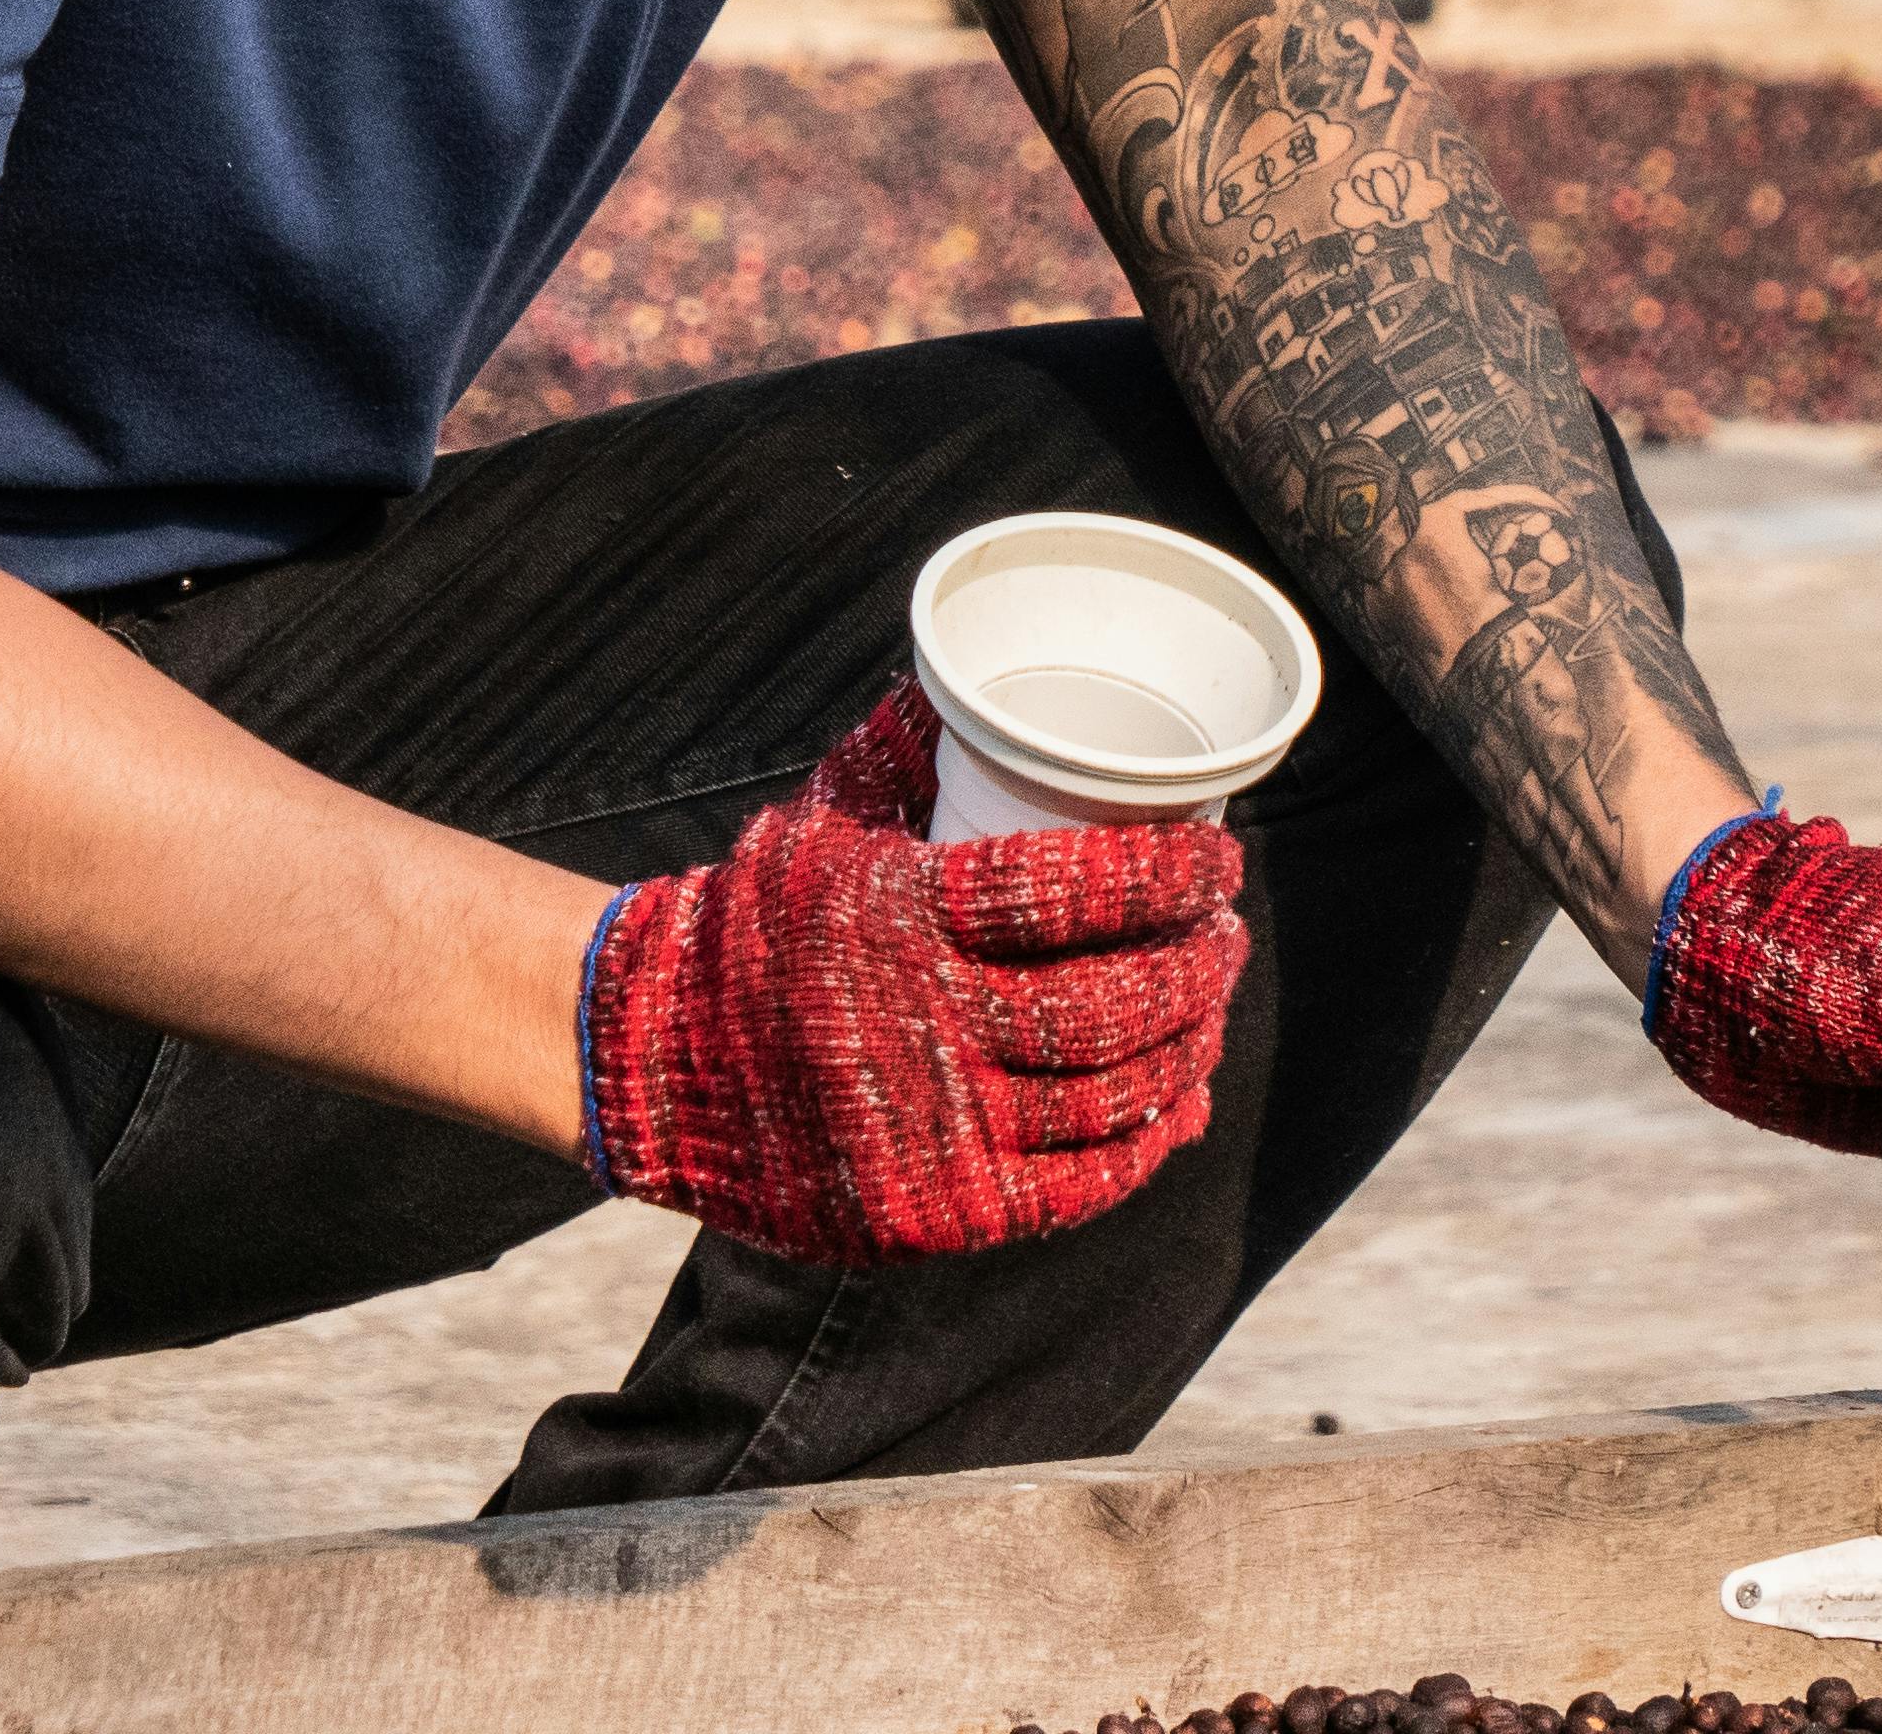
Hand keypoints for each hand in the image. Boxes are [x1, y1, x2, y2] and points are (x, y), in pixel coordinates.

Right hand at [578, 682, 1247, 1267]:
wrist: (655, 1060)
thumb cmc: (760, 928)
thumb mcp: (824, 827)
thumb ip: (902, 755)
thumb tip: (960, 672)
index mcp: (904, 914)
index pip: (1074, 888)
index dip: (1169, 875)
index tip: (1218, 860)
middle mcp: (924, 1024)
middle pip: (1111, 1002)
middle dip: (1196, 967)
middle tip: (1226, 935)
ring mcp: (931, 1129)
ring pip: (1109, 1096)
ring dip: (1186, 1050)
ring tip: (1210, 1010)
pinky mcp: (932, 1210)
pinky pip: (1072, 1189)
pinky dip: (1140, 1149)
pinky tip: (1177, 1110)